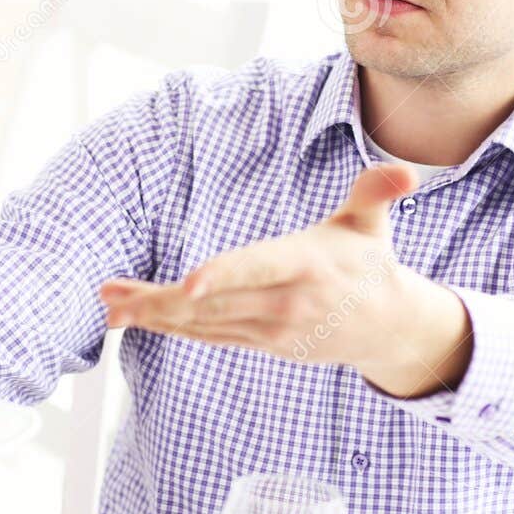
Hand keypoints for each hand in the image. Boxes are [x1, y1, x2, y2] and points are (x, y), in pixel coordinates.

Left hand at [99, 165, 472, 397]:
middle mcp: (284, 303)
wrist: (385, 328)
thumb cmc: (369, 264)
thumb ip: (377, 192)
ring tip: (108, 301)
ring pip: (201, 324)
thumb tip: (406, 171)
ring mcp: (268, 329)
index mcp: (307, 265)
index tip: (188, 283)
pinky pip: (206, 336)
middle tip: (111, 292)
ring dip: (151, 314)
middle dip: (158, 299)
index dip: (224, 275)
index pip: (260, 268)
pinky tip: (132, 316)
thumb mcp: (373, 224)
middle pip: (214, 303)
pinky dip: (166, 327)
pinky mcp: (257, 342)